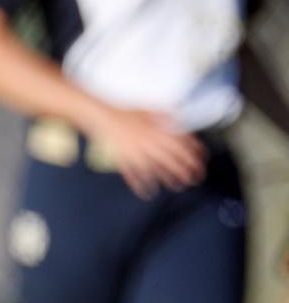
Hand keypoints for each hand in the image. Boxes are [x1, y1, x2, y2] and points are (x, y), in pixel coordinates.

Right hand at [89, 108, 204, 198]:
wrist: (101, 117)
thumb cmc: (123, 114)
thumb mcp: (147, 110)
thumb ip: (164, 115)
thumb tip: (177, 119)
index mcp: (158, 133)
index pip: (183, 145)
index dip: (195, 153)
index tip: (201, 159)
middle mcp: (151, 146)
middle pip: (174, 162)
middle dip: (187, 171)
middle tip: (195, 178)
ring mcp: (138, 156)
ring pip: (157, 171)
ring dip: (169, 180)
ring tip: (177, 186)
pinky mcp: (126, 162)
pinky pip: (136, 177)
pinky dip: (142, 186)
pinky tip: (148, 192)